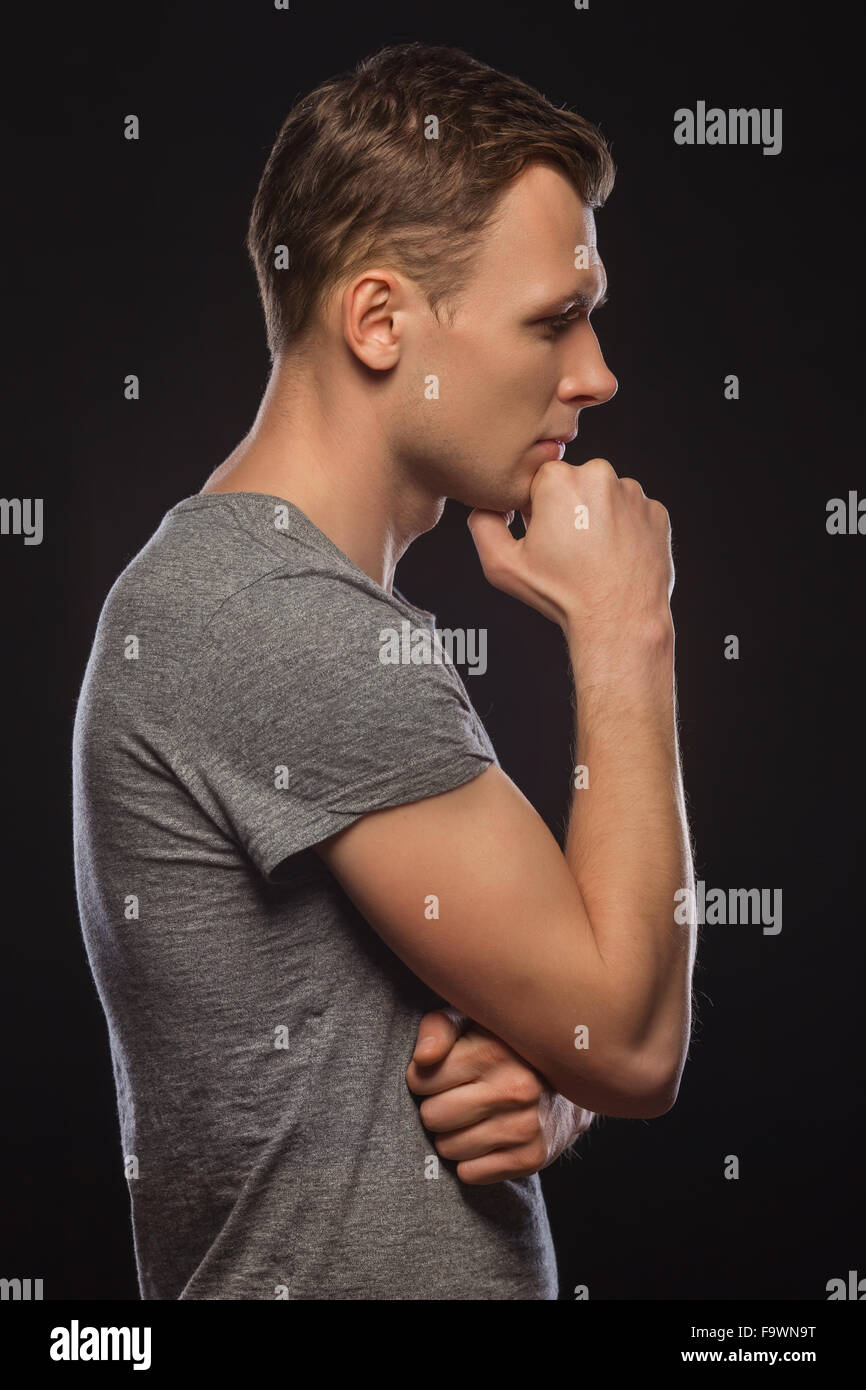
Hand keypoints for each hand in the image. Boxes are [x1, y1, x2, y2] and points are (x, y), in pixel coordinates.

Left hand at [406, 1007, 594, 1184]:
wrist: (569, 1077)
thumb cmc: (504, 1045)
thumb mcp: (470, 1022)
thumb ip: (439, 1029)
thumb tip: (423, 1058)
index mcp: (493, 1051)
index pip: (420, 1080)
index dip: (423, 1078)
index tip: (442, 1074)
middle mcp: (513, 1088)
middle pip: (432, 1116)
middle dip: (437, 1107)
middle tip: (457, 1097)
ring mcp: (525, 1125)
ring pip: (448, 1148)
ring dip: (452, 1135)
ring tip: (473, 1116)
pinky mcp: (532, 1157)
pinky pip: (470, 1174)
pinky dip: (471, 1160)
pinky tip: (488, 1137)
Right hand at [467, 457, 673, 643]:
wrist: (618, 622)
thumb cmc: (562, 595)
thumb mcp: (502, 565)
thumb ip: (481, 524)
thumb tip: (485, 505)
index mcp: (560, 480)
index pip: (538, 481)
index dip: (536, 511)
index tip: (545, 539)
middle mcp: (600, 475)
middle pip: (574, 484)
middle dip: (567, 510)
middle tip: (568, 551)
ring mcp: (634, 493)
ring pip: (605, 497)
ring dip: (597, 519)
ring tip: (594, 557)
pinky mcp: (657, 512)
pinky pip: (632, 513)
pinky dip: (624, 530)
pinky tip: (616, 558)